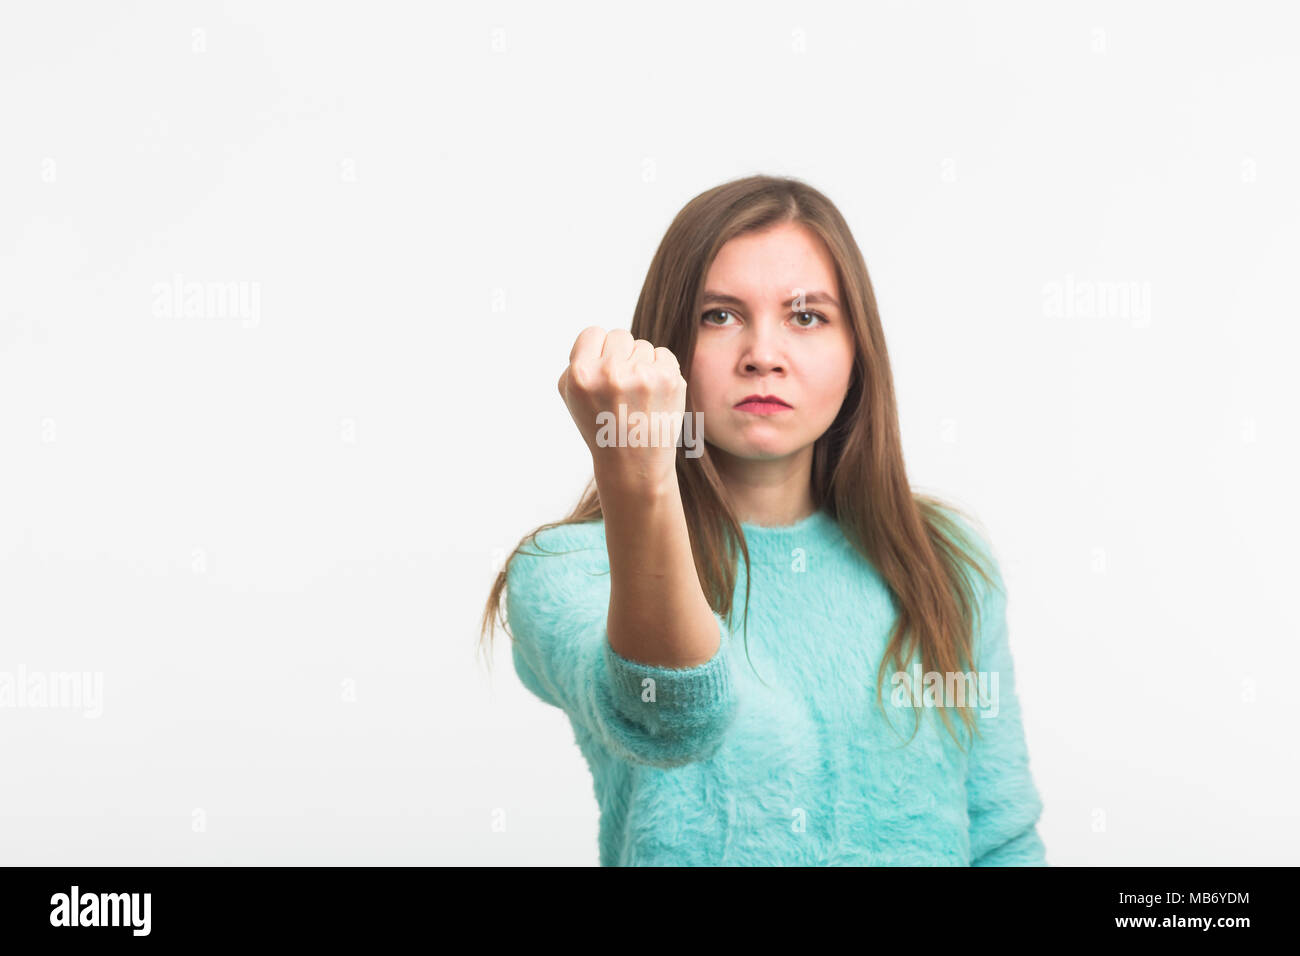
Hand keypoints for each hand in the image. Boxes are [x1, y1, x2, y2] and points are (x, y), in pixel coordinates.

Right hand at [557, 327, 686, 492]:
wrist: (633, 464)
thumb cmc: (600, 426)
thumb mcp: (571, 398)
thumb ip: (577, 362)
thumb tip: (597, 339)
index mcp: (581, 375)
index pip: (593, 333)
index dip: (598, 350)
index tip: (602, 371)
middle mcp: (610, 372)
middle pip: (620, 335)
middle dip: (621, 356)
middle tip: (621, 387)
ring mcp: (642, 375)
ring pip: (643, 346)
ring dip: (641, 365)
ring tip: (637, 396)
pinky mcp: (669, 379)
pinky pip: (663, 355)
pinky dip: (660, 371)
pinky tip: (653, 395)